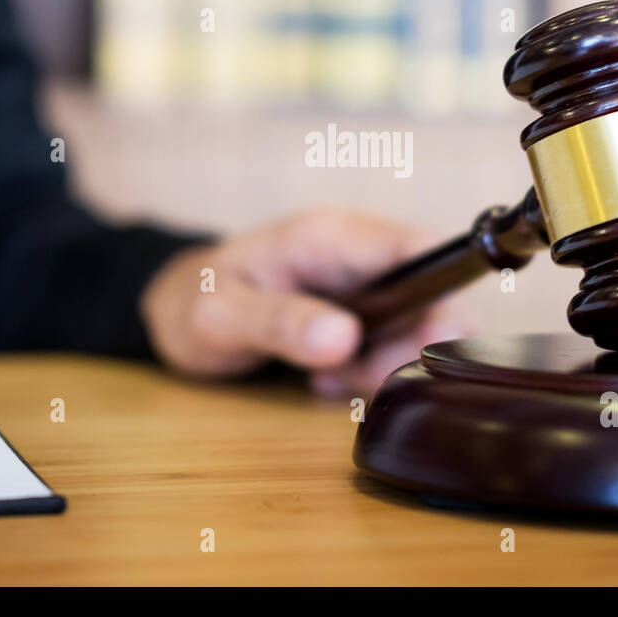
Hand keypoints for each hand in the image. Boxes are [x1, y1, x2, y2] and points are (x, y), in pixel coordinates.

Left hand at [139, 208, 473, 396]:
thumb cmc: (192, 301)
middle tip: (351, 377)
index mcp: (330, 237)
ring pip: (419, 327)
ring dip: (387, 366)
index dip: (445, 296)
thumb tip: (343, 338)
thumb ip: (280, 324)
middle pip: (435, 298)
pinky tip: (326, 379)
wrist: (173, 308)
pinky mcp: (359, 312)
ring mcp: (361, 283)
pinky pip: (393, 344)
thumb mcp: (221, 317)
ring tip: (328, 378)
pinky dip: (371, 372)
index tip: (422, 349)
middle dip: (410, 349)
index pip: (422, 248)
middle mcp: (356, 254)